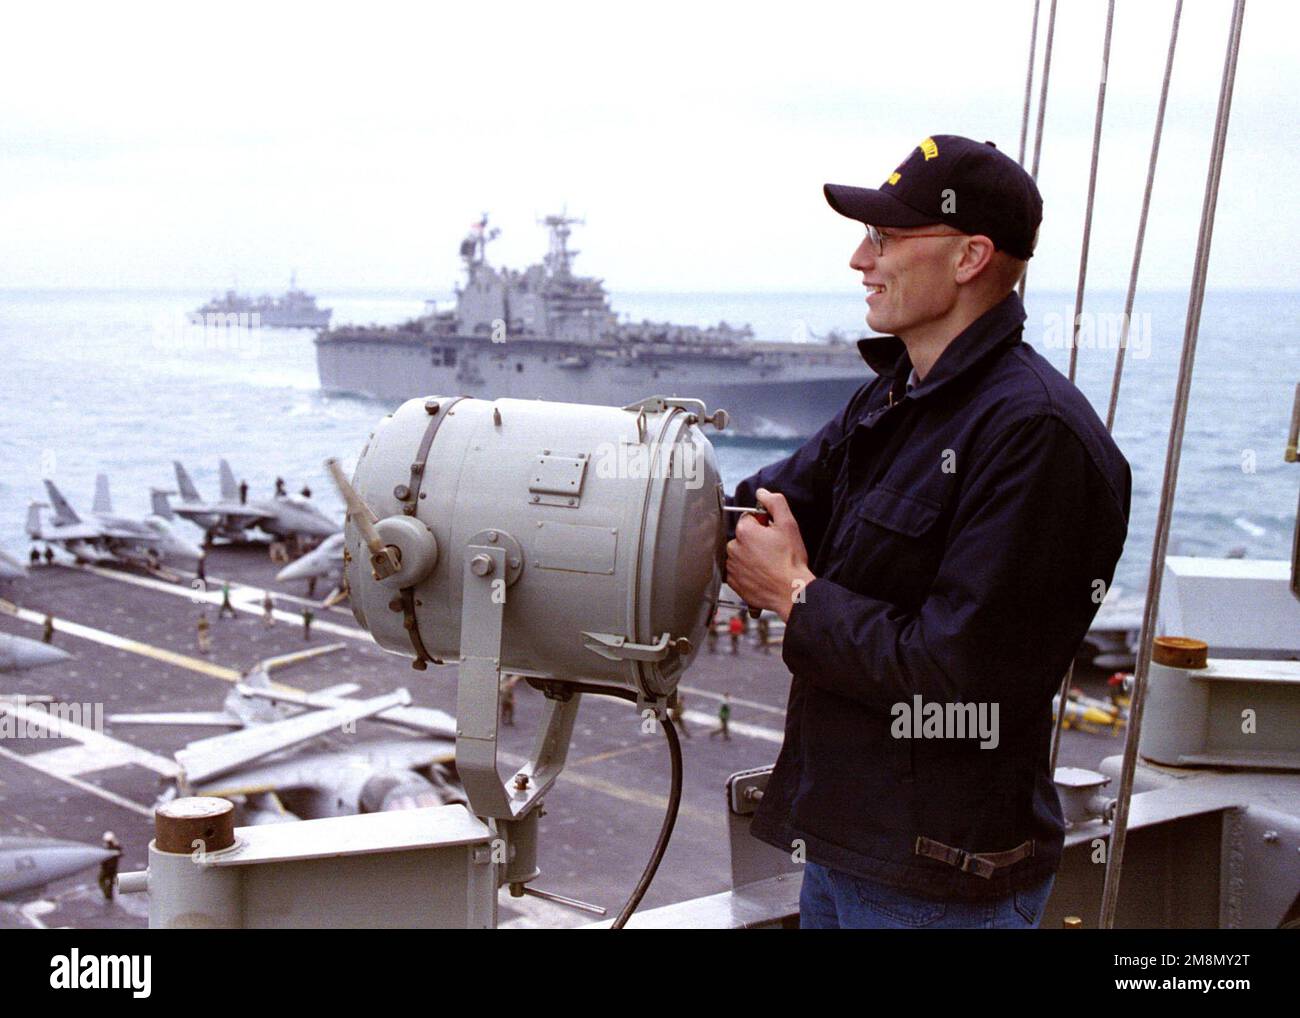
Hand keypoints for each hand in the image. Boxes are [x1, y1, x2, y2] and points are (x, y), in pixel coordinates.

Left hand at [725, 488, 815, 622]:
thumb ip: (774, 503)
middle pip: (742, 537)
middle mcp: (733, 548)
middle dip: (755, 541)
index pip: (748, 519)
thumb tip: (762, 493)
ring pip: (739, 554)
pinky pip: (737, 571)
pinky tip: (761, 574)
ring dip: (750, 556)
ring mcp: (732, 566)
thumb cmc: (790, 561)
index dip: (763, 525)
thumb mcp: (788, 524)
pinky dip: (746, 571)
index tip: (772, 535)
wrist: (791, 592)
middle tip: (772, 551)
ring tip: (768, 564)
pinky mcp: (733, 582)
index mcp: (744, 531)